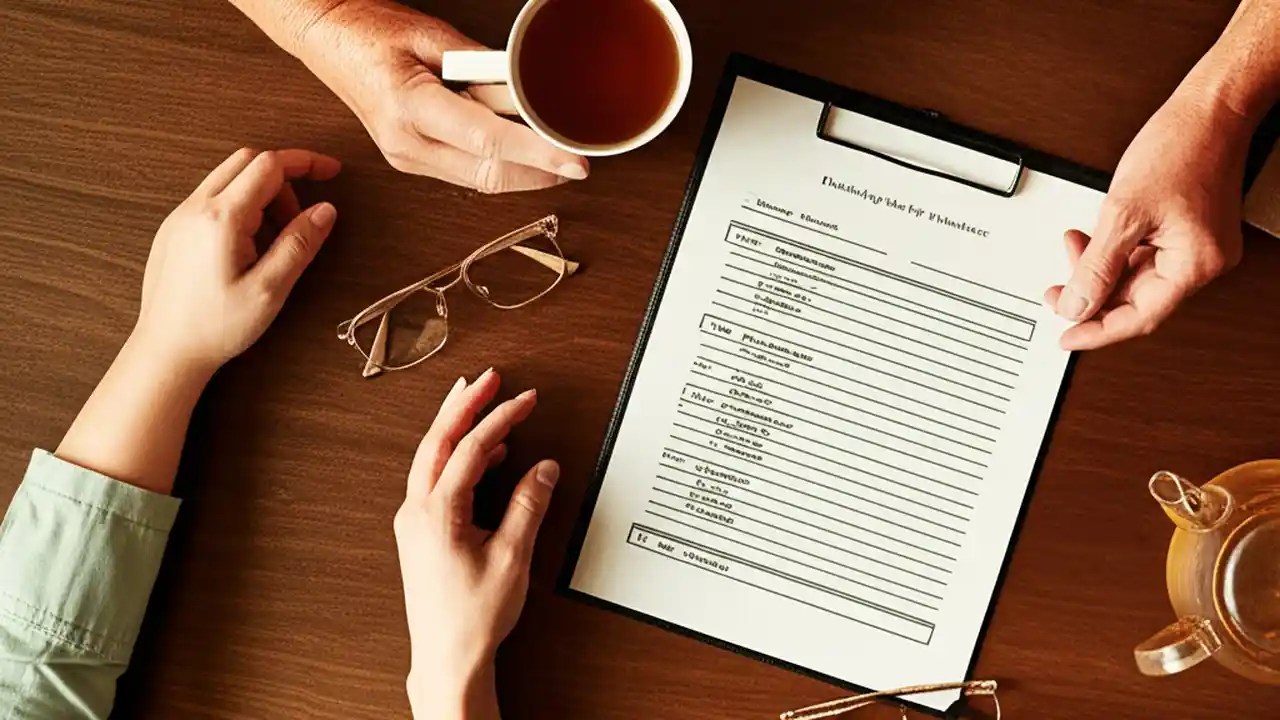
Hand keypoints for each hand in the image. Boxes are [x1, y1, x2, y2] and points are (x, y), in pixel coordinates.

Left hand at [134, 147, 340, 371]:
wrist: (166, 350)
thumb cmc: (216, 326)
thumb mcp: (270, 290)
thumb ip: (299, 244)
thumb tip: (325, 210)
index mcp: (222, 218)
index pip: (269, 165)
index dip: (305, 162)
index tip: (331, 172)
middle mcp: (196, 207)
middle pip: (248, 161)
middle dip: (283, 179)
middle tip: (302, 217)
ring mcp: (180, 216)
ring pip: (228, 177)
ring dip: (261, 193)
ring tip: (274, 240)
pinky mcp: (174, 229)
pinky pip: (212, 197)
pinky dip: (240, 206)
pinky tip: (248, 246)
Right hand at [297, 0, 587, 192]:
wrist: (324, 38)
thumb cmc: (367, 29)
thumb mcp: (429, 34)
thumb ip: (480, 65)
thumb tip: (525, 89)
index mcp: (410, 106)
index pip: (489, 142)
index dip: (537, 154)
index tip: (573, 160)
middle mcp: (407, 143)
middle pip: (489, 175)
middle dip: (539, 174)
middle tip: (576, 163)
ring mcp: (406, 158)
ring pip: (480, 182)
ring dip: (522, 175)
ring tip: (556, 158)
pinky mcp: (410, 161)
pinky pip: (465, 174)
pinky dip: (499, 167)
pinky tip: (522, 154)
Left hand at [394, 369, 557, 718]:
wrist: (446, 656)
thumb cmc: (472, 617)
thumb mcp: (512, 557)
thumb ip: (529, 506)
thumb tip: (543, 468)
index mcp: (436, 513)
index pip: (471, 448)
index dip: (500, 418)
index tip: (525, 399)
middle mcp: (416, 511)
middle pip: (438, 440)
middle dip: (464, 404)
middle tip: (488, 377)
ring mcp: (413, 521)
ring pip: (431, 457)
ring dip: (456, 426)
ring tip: (480, 402)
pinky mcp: (418, 532)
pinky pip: (434, 478)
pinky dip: (457, 456)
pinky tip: (482, 456)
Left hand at [1045, 90, 1248, 349]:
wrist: (1209, 108)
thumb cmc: (1181, 147)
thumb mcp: (1123, 213)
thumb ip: (1096, 266)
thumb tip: (1076, 303)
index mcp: (1195, 264)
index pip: (1139, 316)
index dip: (1097, 330)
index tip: (1067, 337)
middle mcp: (1202, 261)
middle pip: (1136, 299)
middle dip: (1091, 293)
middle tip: (1055, 292)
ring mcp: (1196, 247)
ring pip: (1135, 276)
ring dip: (1098, 268)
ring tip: (1070, 248)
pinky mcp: (1186, 231)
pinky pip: (1143, 255)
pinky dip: (1113, 251)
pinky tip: (1090, 239)